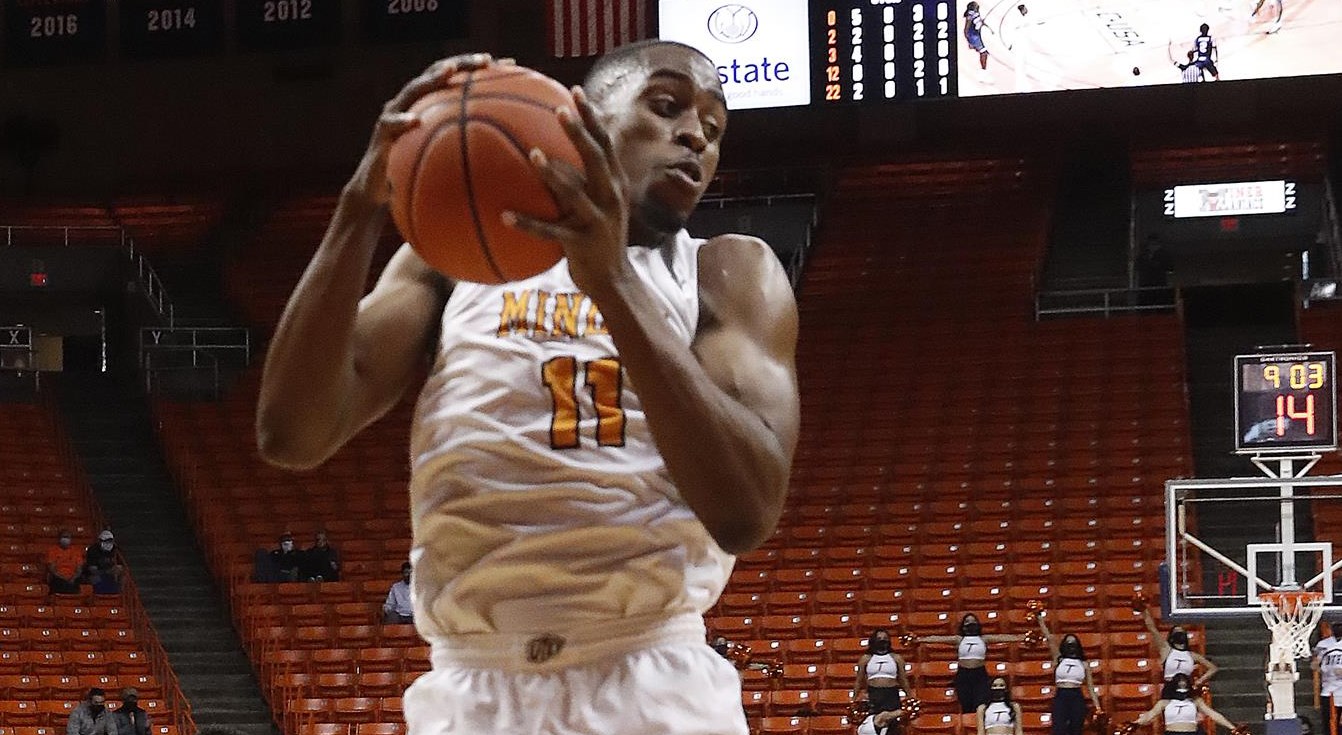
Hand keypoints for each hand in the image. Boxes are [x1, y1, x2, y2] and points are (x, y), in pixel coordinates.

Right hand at [345, 53, 502, 206]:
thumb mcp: (449, 166)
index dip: (481, 71)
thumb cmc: (418, 178)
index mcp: (431, 107)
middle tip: (485, 60)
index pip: (458, 80)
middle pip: (438, 75)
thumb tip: (512, 161)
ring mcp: (394, 116)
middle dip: (462, 64)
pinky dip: (402, 121)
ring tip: (448, 73)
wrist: (380, 192)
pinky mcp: (380, 135)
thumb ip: (471, 155)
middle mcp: (414, 105)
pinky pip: (390, 125)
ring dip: (431, 80)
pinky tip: (415, 121)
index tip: (509, 65)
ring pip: (412, 90)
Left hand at [504, 86, 629, 296]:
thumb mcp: (596, 205)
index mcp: (614, 184)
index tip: (576, 91)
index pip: (605, 143)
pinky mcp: (582, 243)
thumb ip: (579, 179)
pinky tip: (504, 215)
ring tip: (533, 155)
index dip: (592, 117)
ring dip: (554, 174)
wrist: (613, 280)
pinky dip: (528, 223)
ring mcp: (598, 220)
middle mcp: (610, 198)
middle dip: (579, 133)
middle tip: (559, 110)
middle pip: (596, 158)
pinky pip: (551, 231)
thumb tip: (547, 153)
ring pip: (575, 193)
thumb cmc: (597, 237)